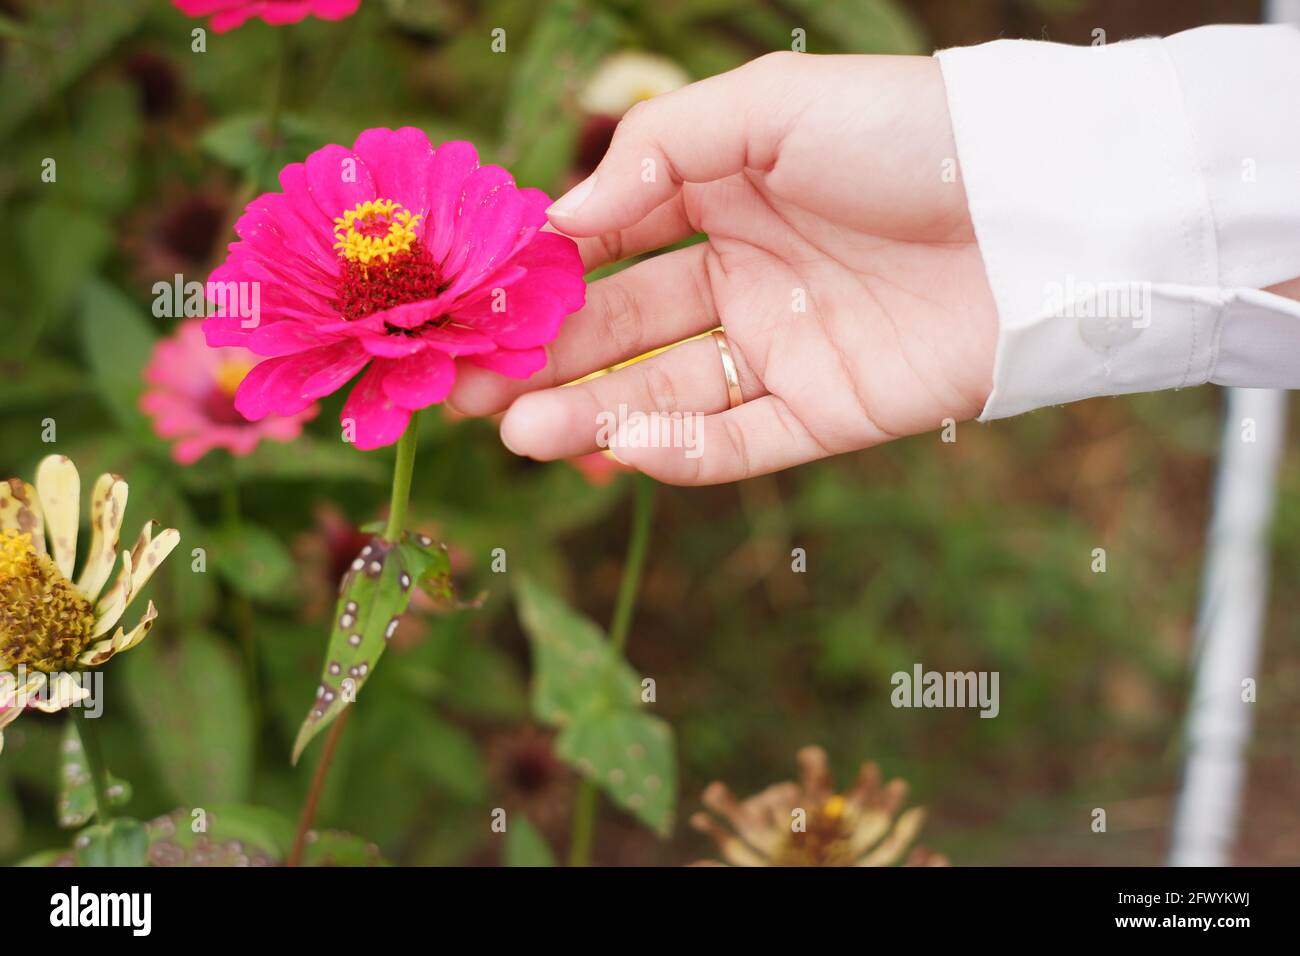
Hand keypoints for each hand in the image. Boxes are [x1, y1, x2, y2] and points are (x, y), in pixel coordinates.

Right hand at [448, 52, 998, 483]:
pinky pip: (741, 443)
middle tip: (474, 395)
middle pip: (626, 332)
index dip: (548, 277)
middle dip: (549, 363)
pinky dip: (680, 452)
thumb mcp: (772, 107)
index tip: (484, 304)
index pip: (613, 247)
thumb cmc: (906, 134)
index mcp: (724, 200)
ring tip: (522, 433)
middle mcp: (746, 278)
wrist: (1040, 208)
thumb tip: (566, 219)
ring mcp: (785, 351)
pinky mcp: (830, 414)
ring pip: (669, 394)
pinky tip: (622, 448)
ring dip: (593, 417)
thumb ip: (661, 151)